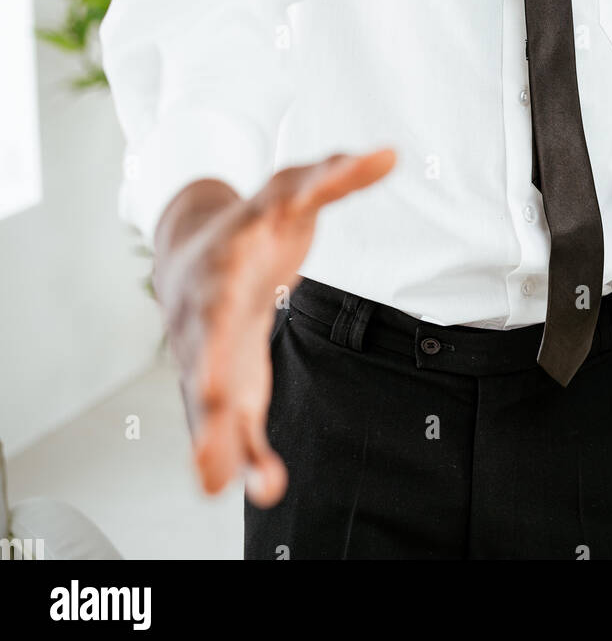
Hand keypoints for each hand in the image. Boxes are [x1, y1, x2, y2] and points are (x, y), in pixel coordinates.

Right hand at [153, 148, 396, 505]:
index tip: (216, 374)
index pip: (222, 296)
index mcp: (227, 262)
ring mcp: (210, 350)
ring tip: (232, 485)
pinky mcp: (223, 376)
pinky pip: (227, 419)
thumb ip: (337, 177)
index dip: (218, 334)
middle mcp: (208, 312)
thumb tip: (392, 155)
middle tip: (217, 421)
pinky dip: (242, 453)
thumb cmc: (252, 221)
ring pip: (207, 397)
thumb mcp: (290, 189)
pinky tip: (266, 484)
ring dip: (217, 440)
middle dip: (210, 390)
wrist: (190, 246)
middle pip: (206, 355)